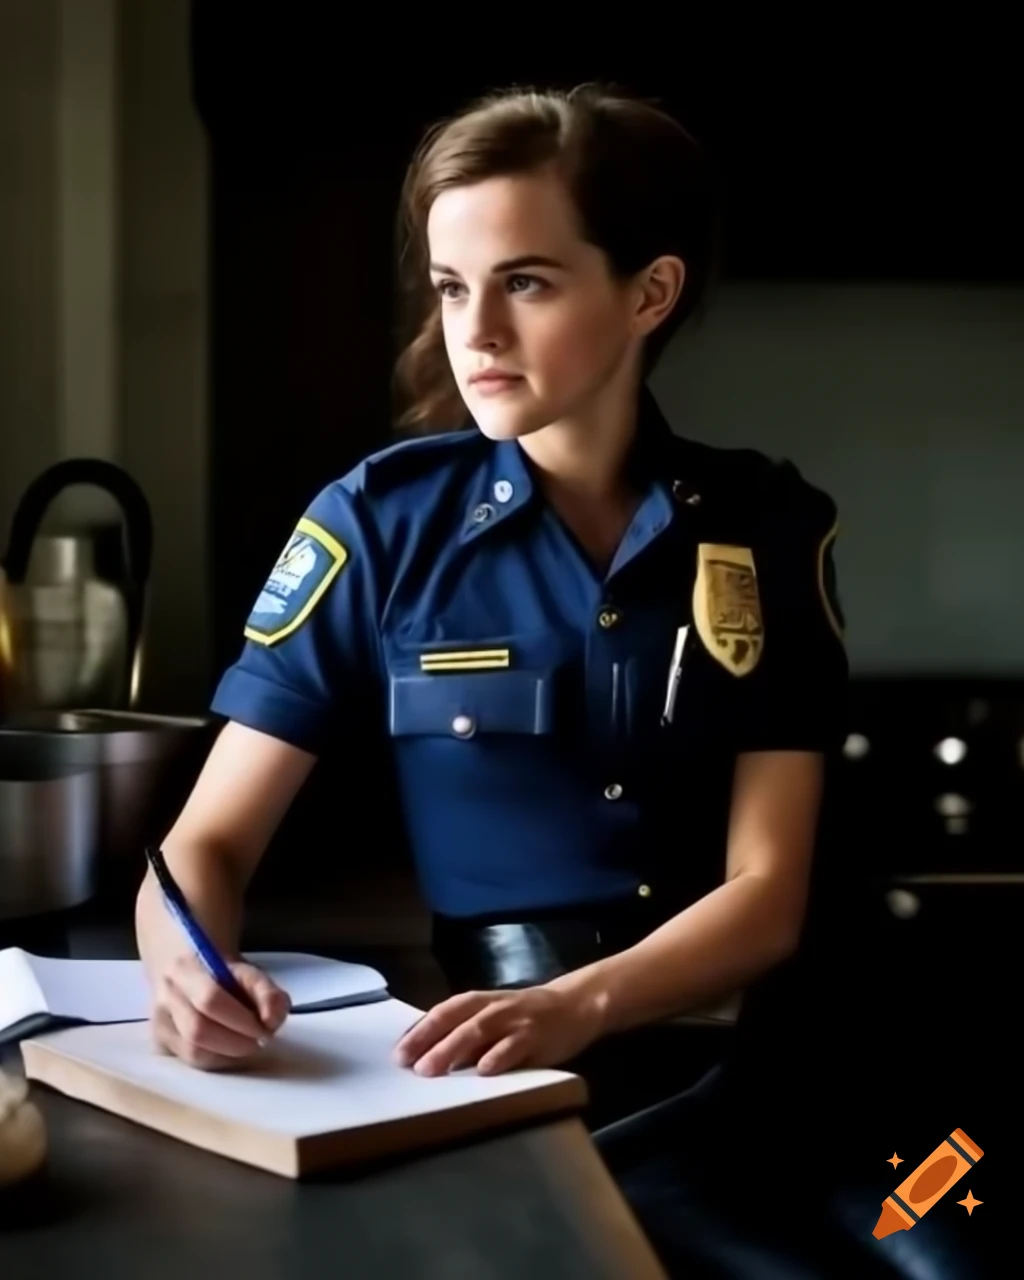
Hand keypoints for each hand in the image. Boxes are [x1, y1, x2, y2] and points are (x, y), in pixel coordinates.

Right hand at [150, 954, 290, 1070]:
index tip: (266, 1029)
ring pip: (191, 1053)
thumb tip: (272, 1021)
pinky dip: (215, 1061)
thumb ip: (266, 991)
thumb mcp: (247, 969)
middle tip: (259, 1041)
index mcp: (186, 968)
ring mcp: (158, 1023)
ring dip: (227, 1056)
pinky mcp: (159, 1044)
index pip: (210, 1000)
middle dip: (236, 1043)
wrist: (184, 966)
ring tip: (246, 1045)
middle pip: (197, 1031)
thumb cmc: (221, 971)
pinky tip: (228, 1052)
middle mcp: (165, 996)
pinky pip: (188, 1063)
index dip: (241, 1020)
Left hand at [393, 982, 603, 1076]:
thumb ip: (466, 1035)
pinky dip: (497, 1057)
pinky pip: (514, 1047)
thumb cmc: (524, 1016)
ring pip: (479, 1031)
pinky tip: (483, 1071)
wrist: (573, 1005)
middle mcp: (493, 1007)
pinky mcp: (536, 1036)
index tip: (398, 1053)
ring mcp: (515, 1020)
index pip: (443, 1012)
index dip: (419, 1031)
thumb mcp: (493, 1018)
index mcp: (479, 1001)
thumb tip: (429, 1059)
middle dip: (429, 1042)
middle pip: (456, 1021)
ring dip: (453, 1049)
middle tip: (408, 1065)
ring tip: (432, 1069)